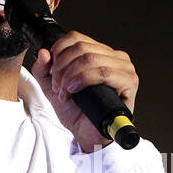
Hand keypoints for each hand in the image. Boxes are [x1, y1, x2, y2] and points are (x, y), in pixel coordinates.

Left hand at [31, 30, 138, 151]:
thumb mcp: (53, 87)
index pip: (76, 38)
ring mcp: (124, 68)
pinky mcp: (129, 82)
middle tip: (57, 86)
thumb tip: (44, 53)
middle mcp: (113, 57)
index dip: (58, 52)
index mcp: (98, 53)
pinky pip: (104, 72)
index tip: (51, 71)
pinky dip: (84, 80)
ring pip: (91, 58)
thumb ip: (44, 70)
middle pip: (81, 48)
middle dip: (62, 68)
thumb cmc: (77, 112)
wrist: (87, 134)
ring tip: (65, 92)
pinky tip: (75, 90)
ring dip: (70, 75)